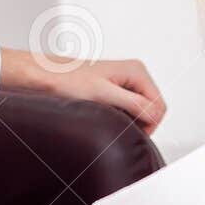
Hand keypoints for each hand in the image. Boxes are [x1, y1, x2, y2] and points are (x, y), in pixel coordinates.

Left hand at [0, 48, 165, 134]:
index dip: (149, 124)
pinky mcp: (113, 89)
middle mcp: (133, 73)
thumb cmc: (66, 81)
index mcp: (136, 71)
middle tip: (117, 128)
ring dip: (129, 120)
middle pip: (152, 108)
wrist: (44, 76)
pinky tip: (104, 117)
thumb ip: (132, 103)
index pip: (159, 106)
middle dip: (140, 122)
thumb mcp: (103, 95)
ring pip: (140, 110)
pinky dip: (120, 116)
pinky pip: (127, 108)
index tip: (129, 133)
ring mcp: (124, 81)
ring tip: (108, 120)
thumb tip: (154, 114)